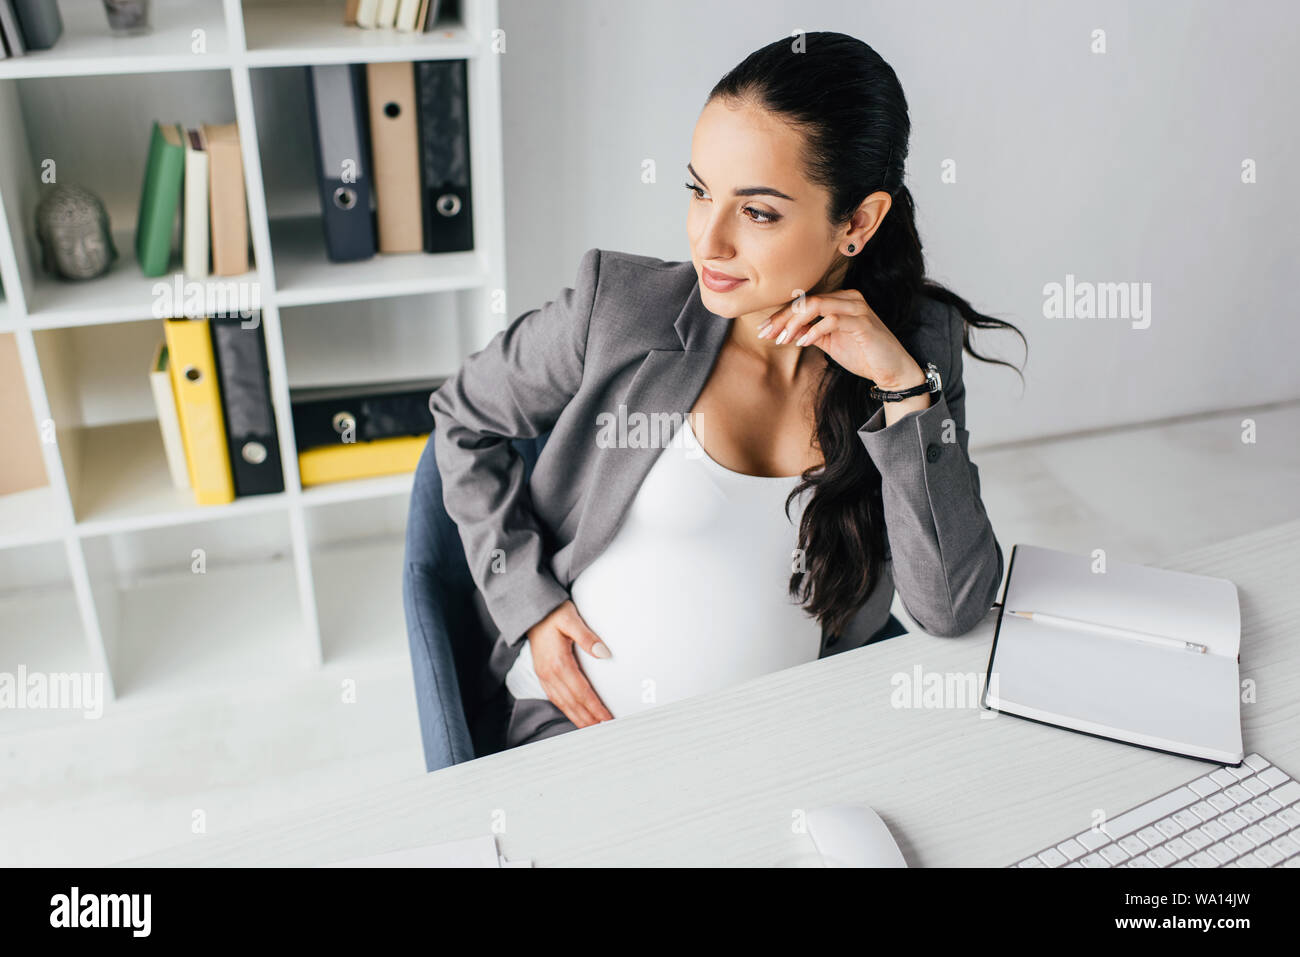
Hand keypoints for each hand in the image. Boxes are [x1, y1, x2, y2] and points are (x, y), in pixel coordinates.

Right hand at [525, 600, 613, 727]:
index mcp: (558, 663)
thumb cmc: (553, 613)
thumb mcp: (570, 619)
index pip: (582, 692)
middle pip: (573, 703)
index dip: (595, 708)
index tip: (608, 718)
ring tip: (593, 728)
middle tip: (606, 729)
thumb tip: (604, 653)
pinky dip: (567, 710)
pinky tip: (575, 715)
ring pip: (563, 704)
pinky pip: (555, 698)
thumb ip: (587, 637)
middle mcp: (549, 674)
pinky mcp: (542, 675)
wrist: (530, 612)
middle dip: (589, 719)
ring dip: (579, 718)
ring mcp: (544, 676)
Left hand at [757, 288, 924, 389]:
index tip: (763, 331)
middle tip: (766, 334)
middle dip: (783, 318)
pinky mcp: (863, 321)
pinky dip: (814, 330)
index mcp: (839, 300)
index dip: (781, 316)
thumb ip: (810, 331)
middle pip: (807, 300)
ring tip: (783, 340)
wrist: (891, 370)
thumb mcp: (829, 342)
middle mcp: (848, 297)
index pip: (804, 302)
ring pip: (817, 305)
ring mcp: (857, 307)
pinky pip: (832, 319)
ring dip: (795, 323)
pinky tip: (802, 342)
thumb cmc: (861, 354)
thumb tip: (784, 330)